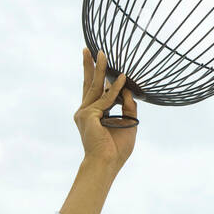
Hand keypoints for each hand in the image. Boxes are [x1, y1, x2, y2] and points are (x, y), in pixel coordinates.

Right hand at [74, 48, 137, 170]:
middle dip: (89, 66)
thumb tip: (129, 90)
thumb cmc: (116, 150)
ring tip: (101, 53)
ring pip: (94, 86)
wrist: (106, 164)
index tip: (97, 61)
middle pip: (88, 84)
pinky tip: (123, 78)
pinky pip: (106, 99)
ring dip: (99, 68)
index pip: (93, 91)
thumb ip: (128, 107)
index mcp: (92, 114)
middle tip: (88, 49)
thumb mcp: (128, 124)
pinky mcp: (89, 115)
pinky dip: (115, 89)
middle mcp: (85, 111)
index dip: (95, 76)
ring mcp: (85, 113)